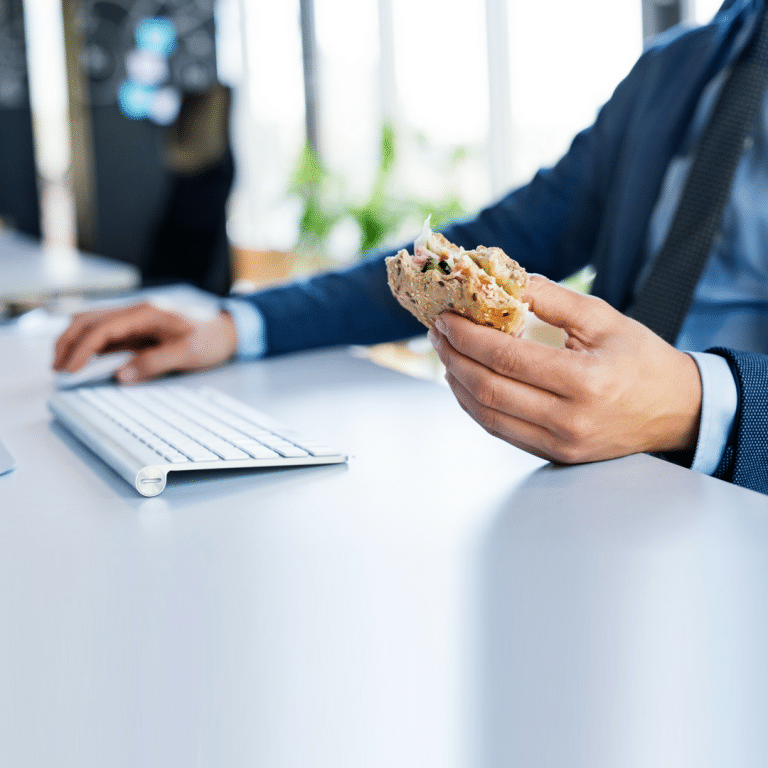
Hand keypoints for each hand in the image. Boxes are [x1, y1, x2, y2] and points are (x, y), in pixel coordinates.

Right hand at [52, 302, 238, 383]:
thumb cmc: (212, 338)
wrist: (228, 329)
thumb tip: (122, 375)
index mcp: (146, 313)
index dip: (82, 349)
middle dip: (67, 343)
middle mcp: (136, 311)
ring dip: (74, 342)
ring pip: (92, 324)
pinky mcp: (137, 328)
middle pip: (88, 320)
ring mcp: (135, 318)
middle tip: (57, 369)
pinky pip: (106, 334)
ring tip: (63, 366)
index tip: (70, 369)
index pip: (102, 328)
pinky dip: (89, 346)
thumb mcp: (188, 353)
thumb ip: (154, 363)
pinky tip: (82, 361)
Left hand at [428, 275, 702, 463]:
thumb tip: (505, 281)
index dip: (468, 337)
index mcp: (585, 381)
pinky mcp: (554, 455)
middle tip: (438, 333)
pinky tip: (466, 382)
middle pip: (489, 390)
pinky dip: (476, 406)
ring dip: (457, 384)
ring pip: (487, 416)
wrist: (677, 412)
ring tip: (446, 354)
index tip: (447, 317)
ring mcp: (560, 444)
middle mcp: (569, 420)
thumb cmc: (643, 360)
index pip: (507, 358)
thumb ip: (552, 300)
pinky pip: (501, 432)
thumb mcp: (605, 319)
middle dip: (454, 358)